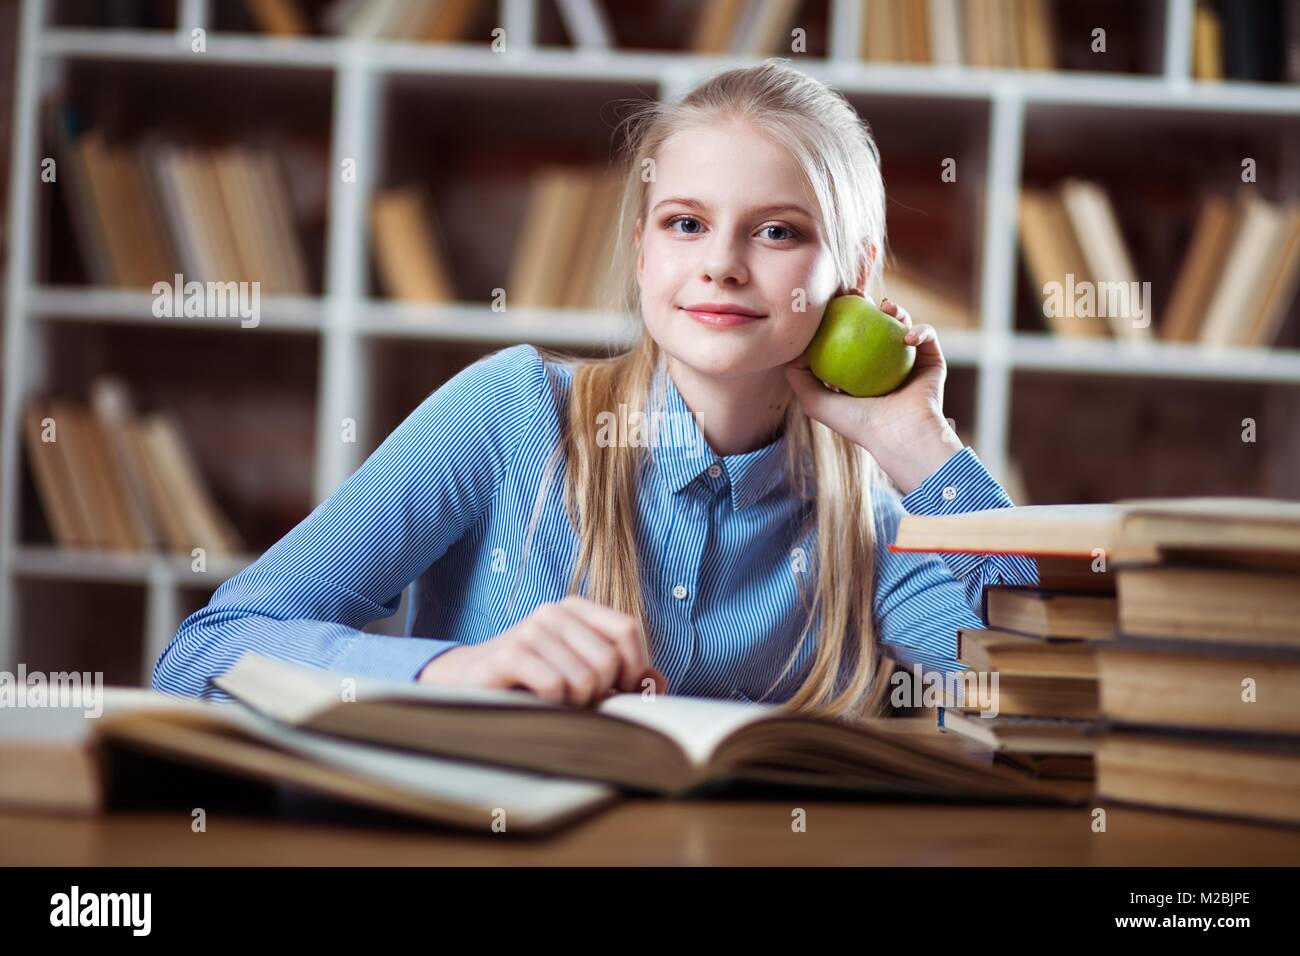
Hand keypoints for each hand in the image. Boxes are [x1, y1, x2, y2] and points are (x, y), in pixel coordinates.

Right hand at [416, 596, 668, 705]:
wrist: (474, 682)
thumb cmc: (538, 679)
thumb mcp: (585, 672)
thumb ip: (624, 676)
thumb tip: (660, 683)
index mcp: (578, 609)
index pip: (628, 630)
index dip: (634, 667)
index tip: (621, 690)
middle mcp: (554, 612)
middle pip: (608, 659)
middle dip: (600, 692)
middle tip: (578, 698)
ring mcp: (530, 631)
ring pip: (584, 678)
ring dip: (575, 703)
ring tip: (555, 699)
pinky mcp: (509, 655)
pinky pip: (555, 686)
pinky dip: (554, 704)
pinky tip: (537, 700)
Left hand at [784, 296, 961, 494]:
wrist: (900, 435)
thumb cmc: (857, 422)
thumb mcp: (816, 402)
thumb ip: (798, 377)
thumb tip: (790, 349)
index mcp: (859, 370)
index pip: (848, 333)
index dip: (840, 314)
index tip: (834, 299)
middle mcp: (883, 363)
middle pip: (874, 322)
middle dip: (866, 302)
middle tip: (857, 295)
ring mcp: (909, 361)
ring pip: (902, 323)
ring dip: (896, 310)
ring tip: (886, 309)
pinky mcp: (931, 361)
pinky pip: (926, 336)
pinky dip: (920, 330)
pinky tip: (908, 335)